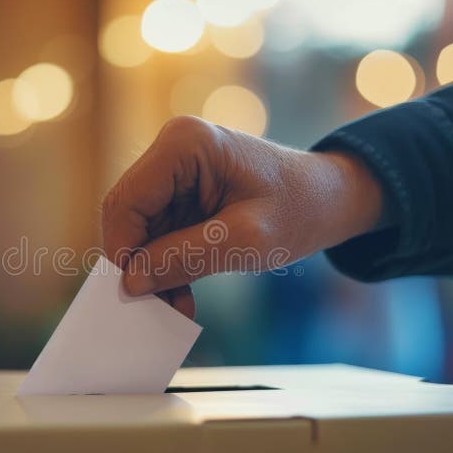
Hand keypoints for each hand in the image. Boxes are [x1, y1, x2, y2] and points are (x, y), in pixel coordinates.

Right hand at [101, 116, 383, 317]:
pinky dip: (165, 266)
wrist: (328, 200)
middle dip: (138, 264)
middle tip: (157, 309)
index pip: (127, 202)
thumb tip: (131, 282)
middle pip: (127, 215)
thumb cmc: (299, 209)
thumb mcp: (246, 241)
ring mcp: (174, 171)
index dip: (123, 250)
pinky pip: (156, 234)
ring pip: (138, 230)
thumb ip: (185, 259)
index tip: (136, 295)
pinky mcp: (180, 193)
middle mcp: (172, 149)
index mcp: (184, 144)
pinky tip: (182, 295)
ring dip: (153, 272)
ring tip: (176, 308)